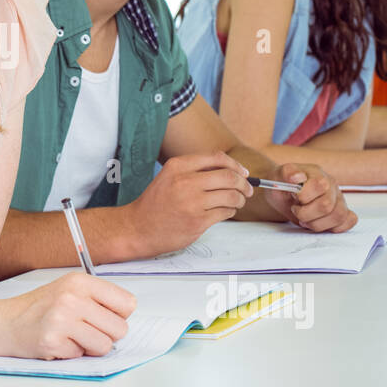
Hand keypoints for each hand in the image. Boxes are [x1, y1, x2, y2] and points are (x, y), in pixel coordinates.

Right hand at [0, 272, 135, 359]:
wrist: (3, 323)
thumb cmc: (40, 309)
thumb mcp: (69, 290)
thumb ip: (98, 299)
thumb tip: (127, 317)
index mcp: (79, 281)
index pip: (127, 303)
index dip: (118, 315)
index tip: (102, 317)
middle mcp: (71, 297)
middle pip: (120, 329)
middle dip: (106, 335)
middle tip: (84, 330)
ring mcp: (61, 319)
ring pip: (105, 346)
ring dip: (90, 347)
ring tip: (71, 337)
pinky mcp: (52, 341)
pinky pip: (81, 356)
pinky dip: (71, 354)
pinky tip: (56, 343)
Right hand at [125, 150, 252, 257]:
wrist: (138, 227)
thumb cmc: (156, 202)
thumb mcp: (169, 176)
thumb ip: (194, 169)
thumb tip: (231, 169)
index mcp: (178, 166)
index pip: (217, 158)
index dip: (235, 165)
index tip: (243, 173)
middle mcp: (185, 181)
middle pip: (229, 177)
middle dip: (244, 183)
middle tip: (247, 190)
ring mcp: (192, 202)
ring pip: (231, 196)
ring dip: (240, 199)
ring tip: (237, 202)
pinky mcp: (197, 221)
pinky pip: (225, 212)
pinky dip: (230, 211)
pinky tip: (224, 212)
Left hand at [263, 162, 356, 231]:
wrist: (283, 195)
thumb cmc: (282, 186)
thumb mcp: (277, 177)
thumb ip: (286, 174)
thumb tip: (296, 177)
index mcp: (317, 174)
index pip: (320, 185)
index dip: (304, 196)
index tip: (294, 198)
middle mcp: (331, 185)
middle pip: (327, 205)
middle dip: (306, 213)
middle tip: (296, 211)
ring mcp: (338, 199)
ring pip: (338, 216)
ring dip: (317, 223)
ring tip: (305, 219)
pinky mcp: (341, 211)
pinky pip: (349, 220)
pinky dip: (335, 226)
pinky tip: (319, 223)